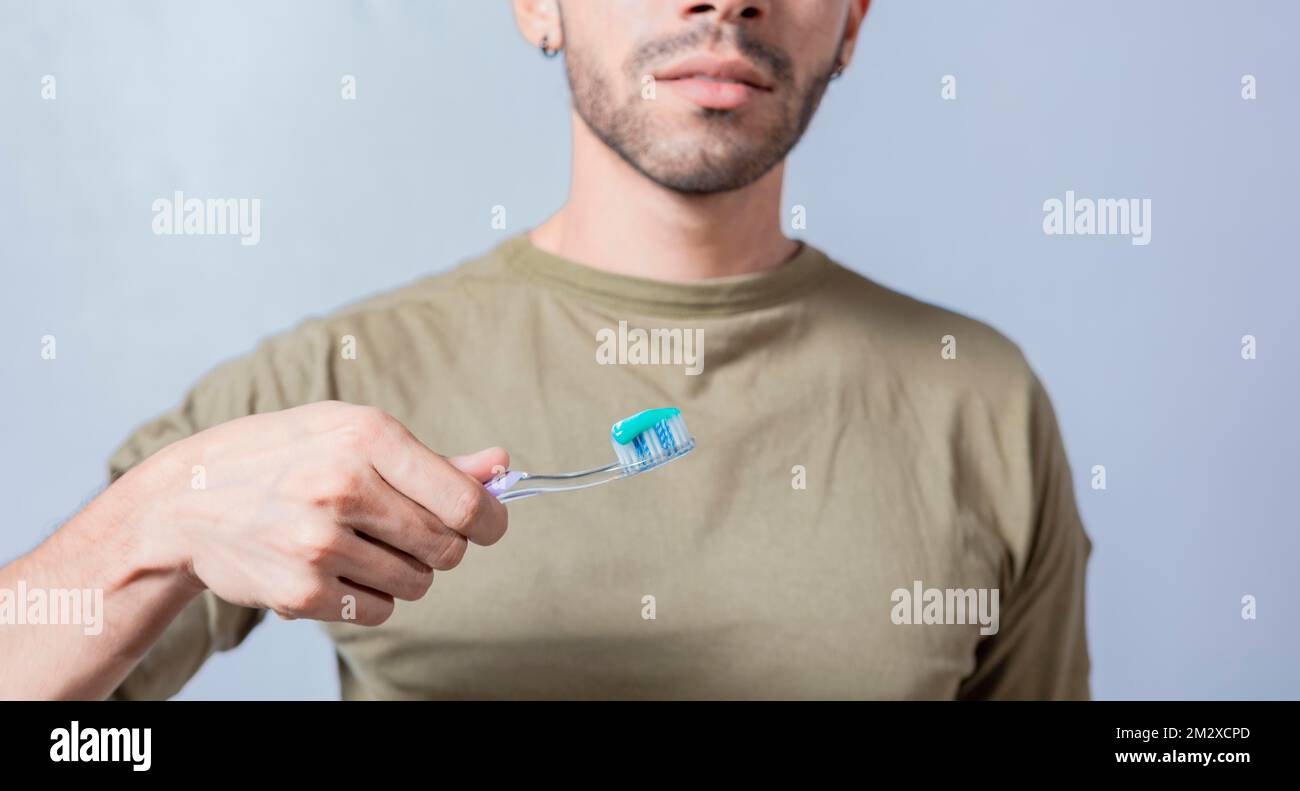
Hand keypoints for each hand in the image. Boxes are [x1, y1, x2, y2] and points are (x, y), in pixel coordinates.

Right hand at [124, 401, 508, 625]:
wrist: (184, 500)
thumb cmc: (281, 456)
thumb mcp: (349, 432)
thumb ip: (431, 460)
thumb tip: (502, 466)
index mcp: (366, 436)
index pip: (463, 503)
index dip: (489, 521)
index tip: (486, 525)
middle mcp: (344, 487)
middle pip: (446, 549)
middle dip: (440, 546)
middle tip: (407, 531)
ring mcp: (319, 543)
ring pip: (416, 584)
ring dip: (404, 572)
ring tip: (362, 544)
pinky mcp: (300, 591)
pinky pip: (377, 611)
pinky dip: (368, 597)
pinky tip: (335, 567)